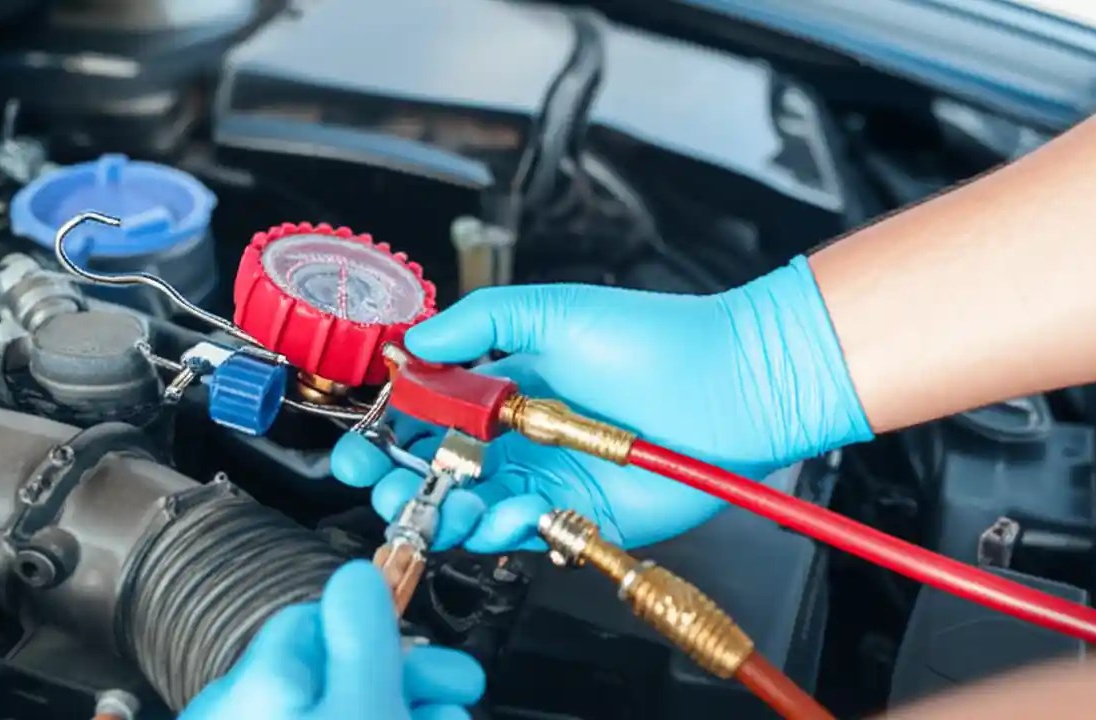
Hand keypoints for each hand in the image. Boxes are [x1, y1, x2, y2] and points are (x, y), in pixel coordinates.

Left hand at [178, 561, 484, 719]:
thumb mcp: (365, 706)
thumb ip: (362, 635)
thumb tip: (358, 574)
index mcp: (254, 685)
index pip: (320, 618)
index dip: (388, 630)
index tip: (437, 654)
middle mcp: (236, 714)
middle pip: (333, 668)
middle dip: (408, 676)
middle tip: (457, 693)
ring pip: (336, 706)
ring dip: (402, 706)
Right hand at [332, 257, 870, 549]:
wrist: (733, 383)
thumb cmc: (655, 339)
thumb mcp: (553, 311)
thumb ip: (479, 323)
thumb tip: (413, 344)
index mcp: (505, 392)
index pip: (429, 420)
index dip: (389, 436)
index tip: (362, 446)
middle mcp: (521, 442)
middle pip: (440, 476)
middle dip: (402, 486)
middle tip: (386, 489)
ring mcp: (549, 483)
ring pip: (474, 513)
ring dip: (448, 514)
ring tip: (447, 505)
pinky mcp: (583, 519)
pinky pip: (528, 534)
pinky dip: (505, 531)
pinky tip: (504, 513)